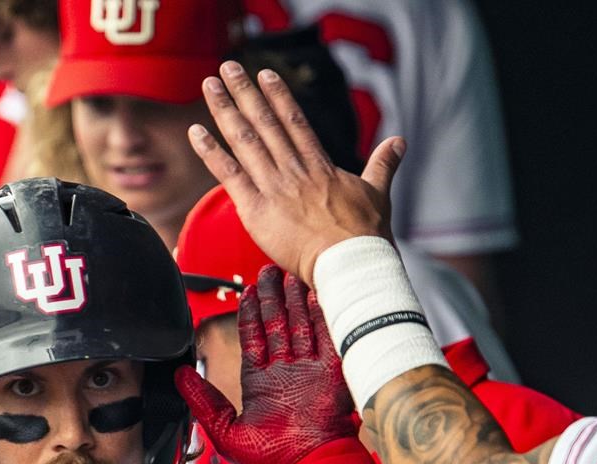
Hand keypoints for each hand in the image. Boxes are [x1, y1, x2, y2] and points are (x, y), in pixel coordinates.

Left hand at [175, 268, 373, 463]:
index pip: (254, 337)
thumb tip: (178, 376)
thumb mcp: (226, 429)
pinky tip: (316, 294)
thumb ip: (203, 401)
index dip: (250, 312)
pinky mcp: (333, 371)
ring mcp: (310, 369)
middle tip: (269, 270)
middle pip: (278, 323)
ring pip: (302, 324)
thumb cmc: (274, 459)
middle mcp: (287, 371)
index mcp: (262, 381)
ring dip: (296, 299)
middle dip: (273, 296)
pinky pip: (328, 336)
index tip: (248, 290)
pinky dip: (323, 315)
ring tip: (290, 274)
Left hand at [189, 62, 402, 286]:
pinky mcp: (257, 210)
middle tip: (227, 67)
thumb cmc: (366, 236)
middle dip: (244, 92)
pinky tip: (196, 131)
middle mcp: (294, 170)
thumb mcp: (378, 193)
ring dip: (225, 110)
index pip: (294, 122)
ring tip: (210, 85)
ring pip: (245, 140)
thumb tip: (400, 142)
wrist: (351, 263)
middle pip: (264, 122)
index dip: (278, 96)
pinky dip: (211, 152)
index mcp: (320, 165)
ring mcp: (274, 187)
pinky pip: (229, 175)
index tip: (265, 75)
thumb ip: (383, 164)